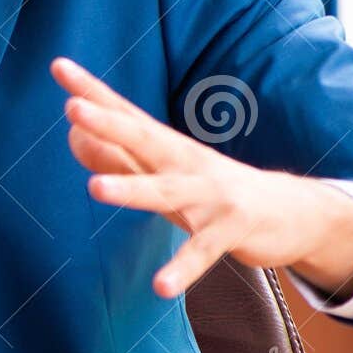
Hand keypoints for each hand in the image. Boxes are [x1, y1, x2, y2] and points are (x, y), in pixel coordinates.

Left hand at [51, 57, 352, 299]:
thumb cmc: (214, 190)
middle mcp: (186, 162)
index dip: (92, 91)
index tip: (59, 67)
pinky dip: (182, 269)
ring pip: (166, 191)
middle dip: (107, 123)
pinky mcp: (231, 230)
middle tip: (72, 108)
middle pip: (142, 137)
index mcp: (167, 146)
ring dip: (130, 188)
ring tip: (93, 189)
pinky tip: (160, 286)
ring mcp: (210, 194)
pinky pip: (202, 252)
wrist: (293, 211)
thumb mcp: (166, 173)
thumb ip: (122, 160)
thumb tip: (75, 141)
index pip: (125, 113)